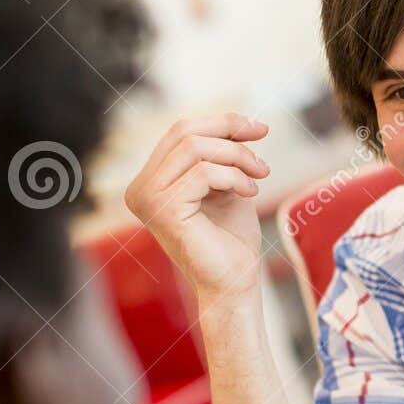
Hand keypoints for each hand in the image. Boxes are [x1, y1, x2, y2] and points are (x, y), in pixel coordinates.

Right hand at [124, 114, 271, 299]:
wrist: (234, 284)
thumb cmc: (231, 240)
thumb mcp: (226, 184)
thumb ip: (220, 154)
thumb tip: (235, 119)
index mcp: (149, 181)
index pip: (180, 132)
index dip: (221, 122)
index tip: (258, 128)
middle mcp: (139, 188)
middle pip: (184, 132)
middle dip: (230, 131)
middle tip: (263, 138)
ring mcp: (146, 198)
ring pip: (195, 149)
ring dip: (238, 156)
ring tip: (261, 174)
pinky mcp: (163, 209)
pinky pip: (203, 173)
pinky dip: (234, 177)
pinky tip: (250, 193)